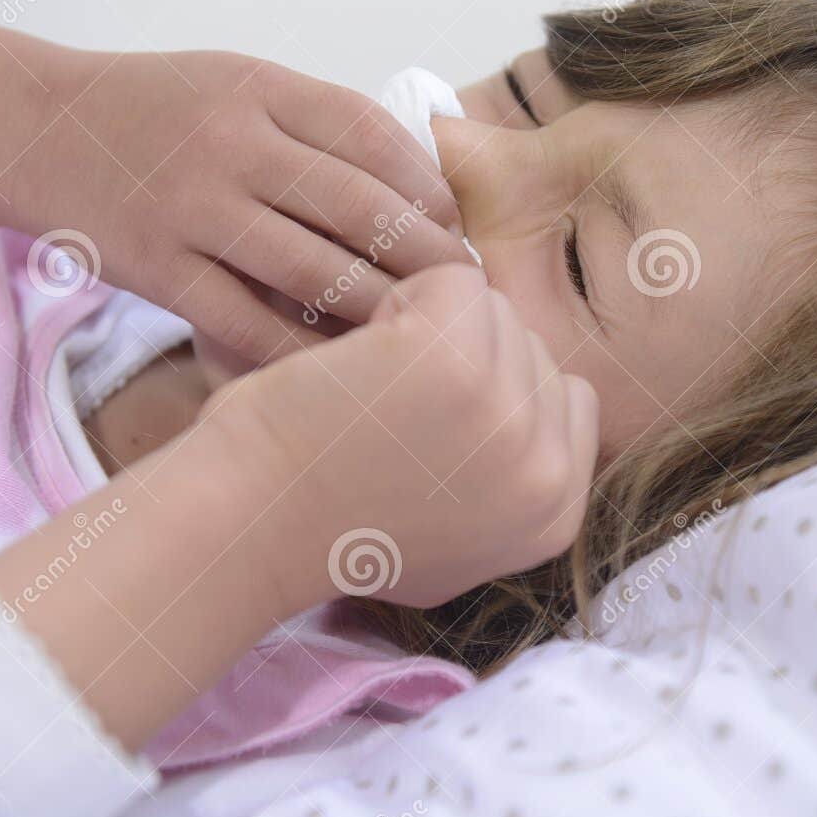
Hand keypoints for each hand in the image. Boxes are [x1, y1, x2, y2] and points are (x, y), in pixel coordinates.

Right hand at [0, 35, 472, 360]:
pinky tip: (340, 366)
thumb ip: (317, 123)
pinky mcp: (161, 269)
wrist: (45, 131)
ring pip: (314, 270)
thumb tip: (418, 181)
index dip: (427, 186)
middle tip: (461, 291)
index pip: (372, 135)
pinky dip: (301, 347)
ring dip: (378, 308)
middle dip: (423, 254)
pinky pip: (248, 320)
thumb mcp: (239, 85)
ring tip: (419, 333)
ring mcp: (195, 208)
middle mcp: (234, 144)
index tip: (456, 225)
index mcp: (262, 89)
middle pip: (358, 206)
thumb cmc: (159, 111)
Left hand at [209, 264, 599, 614]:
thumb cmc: (329, 522)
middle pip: (533, 347)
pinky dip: (398, 301)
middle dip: (464, 359)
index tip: (431, 423)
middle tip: (389, 418)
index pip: (570, 399)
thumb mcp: (456, 537)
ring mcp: (506, 420)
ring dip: (427, 329)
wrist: (246, 525)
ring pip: (495, 308)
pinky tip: (356, 361)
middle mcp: (545, 475)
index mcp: (554, 516)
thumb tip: (549, 401)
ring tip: (372, 391)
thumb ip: (514, 480)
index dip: (500, 390)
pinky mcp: (454, 364)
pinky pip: (453, 278)